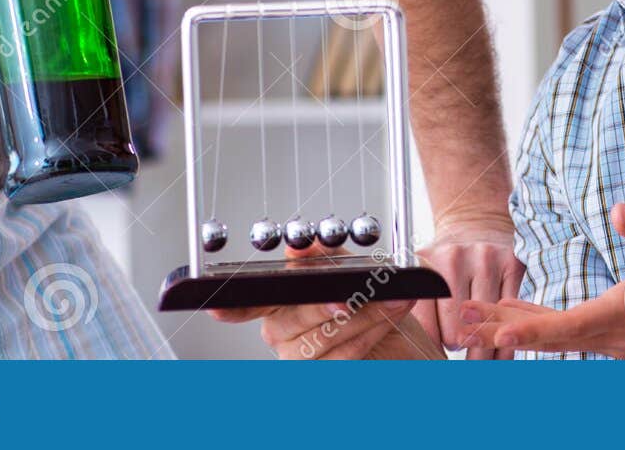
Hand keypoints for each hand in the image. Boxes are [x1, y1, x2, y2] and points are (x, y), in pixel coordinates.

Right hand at [208, 242, 443, 359]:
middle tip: (361, 292)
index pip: (245, 304)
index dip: (231, 308)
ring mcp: (301, 360)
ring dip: (364, 316)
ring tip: (390, 300)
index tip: (219, 308)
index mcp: (280, 302)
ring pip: (324, 337)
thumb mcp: (352, 269)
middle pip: (295, 317)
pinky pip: (342, 358)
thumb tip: (299, 248)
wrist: (404, 343)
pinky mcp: (324, 376)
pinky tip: (385, 321)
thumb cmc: (373, 306)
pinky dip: (370, 334)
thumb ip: (325, 256)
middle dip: (334, 301)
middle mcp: (283, 334)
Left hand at [414, 214, 523, 359]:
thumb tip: (418, 353)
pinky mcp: (513, 265)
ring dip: (484, 345)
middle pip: (459, 332)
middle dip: (460, 351)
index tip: (437, 364)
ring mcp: (488, 262)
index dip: (433, 351)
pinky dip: (507, 334)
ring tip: (481, 356)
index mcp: (428, 267)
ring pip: (488, 326)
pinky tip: (501, 343)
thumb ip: (418, 309)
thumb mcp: (423, 273)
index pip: (429, 327)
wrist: (475, 218)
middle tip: (461, 362)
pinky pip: (511, 314)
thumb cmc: (447, 253)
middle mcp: (456, 261)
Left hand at [458, 203, 624, 357]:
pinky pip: (572, 335)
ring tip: (473, 322)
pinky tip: (516, 321)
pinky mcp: (621, 337)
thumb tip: (619, 211)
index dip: (531, 329)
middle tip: (460, 320)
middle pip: (553, 336)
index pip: (570, 325)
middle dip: (504, 328)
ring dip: (517, 329)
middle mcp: (620, 336)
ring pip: (560, 338)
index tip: (496, 331)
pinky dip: (541, 328)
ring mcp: (620, 341)